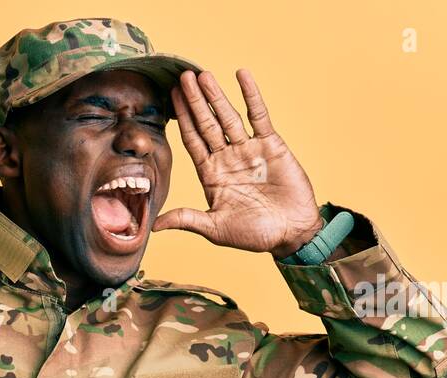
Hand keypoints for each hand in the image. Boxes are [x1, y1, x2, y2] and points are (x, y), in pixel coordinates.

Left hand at [154, 69, 324, 258]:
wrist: (291, 233)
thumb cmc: (254, 235)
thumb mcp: (215, 228)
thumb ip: (187, 219)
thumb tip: (154, 225)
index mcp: (211, 174)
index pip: (192, 140)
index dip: (182, 119)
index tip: (170, 98)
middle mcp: (226, 158)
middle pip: (207, 123)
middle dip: (194, 101)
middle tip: (182, 77)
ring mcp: (248, 149)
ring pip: (229, 116)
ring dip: (216, 95)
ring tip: (203, 74)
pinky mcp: (271, 144)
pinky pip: (259, 116)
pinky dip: (251, 95)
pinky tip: (242, 76)